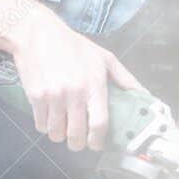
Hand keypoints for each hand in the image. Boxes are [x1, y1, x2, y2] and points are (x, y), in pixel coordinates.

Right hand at [6, 6, 139, 151]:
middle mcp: (74, 94)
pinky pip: (40, 125)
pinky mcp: (35, 97)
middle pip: (76, 135)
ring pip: (56, 134)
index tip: (96, 144)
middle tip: (78, 140)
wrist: (37, 33)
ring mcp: (53, 97)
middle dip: (78, 143)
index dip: (97, 141)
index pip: (99, 124)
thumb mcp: (104, 57)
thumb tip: (143, 95)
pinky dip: (45, 126)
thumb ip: (124, 78)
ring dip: (60, 135)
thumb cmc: (74, 46)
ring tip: (63, 126)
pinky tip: (49, 117)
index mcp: (94, 85)